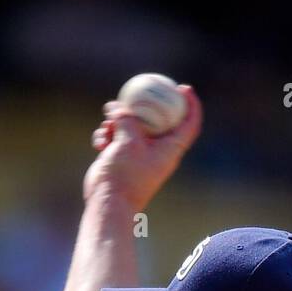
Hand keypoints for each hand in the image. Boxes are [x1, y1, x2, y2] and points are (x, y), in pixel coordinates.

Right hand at [83, 85, 202, 209]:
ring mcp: (139, 154)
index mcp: (169, 150)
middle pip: (159, 120)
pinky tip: (99, 142)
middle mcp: (157, 151)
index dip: (191, 105)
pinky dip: (108, 135)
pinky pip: (116, 137)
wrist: (107, 202)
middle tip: (138, 90)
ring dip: (117, 121)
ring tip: (108, 126)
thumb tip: (116, 106)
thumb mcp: (128, 140)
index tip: (184, 88)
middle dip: (145, 104)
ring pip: (132, 126)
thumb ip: (126, 119)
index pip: (189, 125)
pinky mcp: (122, 157)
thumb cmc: (125, 175)